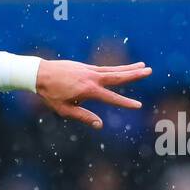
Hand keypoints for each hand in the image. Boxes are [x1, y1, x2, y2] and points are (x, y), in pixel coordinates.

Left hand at [34, 59, 151, 128]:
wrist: (40, 74)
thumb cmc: (51, 94)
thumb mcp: (65, 110)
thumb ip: (83, 116)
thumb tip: (99, 124)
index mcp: (88, 90)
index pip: (111, 98)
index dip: (125, 103)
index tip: (138, 105)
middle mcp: (92, 78)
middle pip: (117, 76)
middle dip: (134, 74)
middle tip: (149, 71)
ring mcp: (89, 70)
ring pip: (113, 69)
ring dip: (129, 68)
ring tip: (143, 65)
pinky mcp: (85, 67)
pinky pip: (105, 68)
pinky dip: (115, 68)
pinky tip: (122, 69)